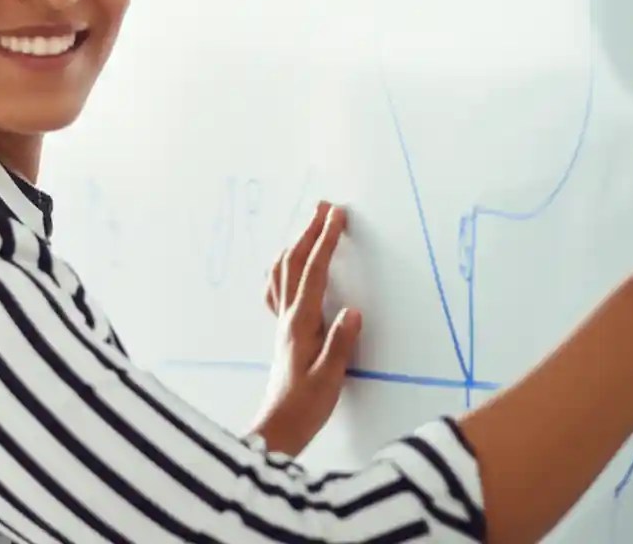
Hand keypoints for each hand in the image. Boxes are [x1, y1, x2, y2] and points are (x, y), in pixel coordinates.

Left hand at [249, 202, 362, 456]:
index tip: (337, 216)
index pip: (314, 272)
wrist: (279, 426)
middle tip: (326, 206)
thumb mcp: (329, 379)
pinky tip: (288, 265)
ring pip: (283, 271)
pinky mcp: (283, 331)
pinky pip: (278, 289)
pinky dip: (285, 267)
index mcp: (302, 324)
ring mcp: (282, 322)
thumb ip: (340, 344)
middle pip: (295, 263)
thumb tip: (354, 312)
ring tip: (311, 224)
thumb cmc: (306, 406)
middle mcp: (287, 317)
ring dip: (298, 243)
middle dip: (311, 231)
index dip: (326, 241)